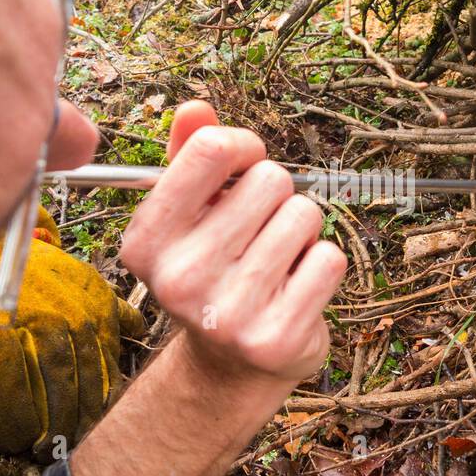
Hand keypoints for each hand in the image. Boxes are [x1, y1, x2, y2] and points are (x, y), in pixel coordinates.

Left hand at [0, 207, 143, 459]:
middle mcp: (43, 313)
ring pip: (93, 364)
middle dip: (58, 423)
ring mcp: (75, 300)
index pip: (12, 390)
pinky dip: (117, 361)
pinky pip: (119, 330)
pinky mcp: (96, 290)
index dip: (15, 424)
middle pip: (60, 382)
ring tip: (82, 429)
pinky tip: (112, 389)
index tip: (14, 444)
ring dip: (90, 404)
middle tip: (52, 447)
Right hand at [72, 103, 345, 475]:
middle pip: (269, 180)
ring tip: (278, 260)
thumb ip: (191, 158)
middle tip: (260, 232)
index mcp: (146, 242)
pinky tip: (296, 288)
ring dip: (302, 230)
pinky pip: (330, 259)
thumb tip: (195, 108)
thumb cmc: (215, 270)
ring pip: (305, 215)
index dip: (242, 146)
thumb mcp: (190, 215)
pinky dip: (322, 265)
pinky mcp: (276, 339)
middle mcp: (178, 279)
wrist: (231, 367)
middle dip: (277, 196)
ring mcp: (226, 314)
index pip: (211, 150)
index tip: (246, 164)